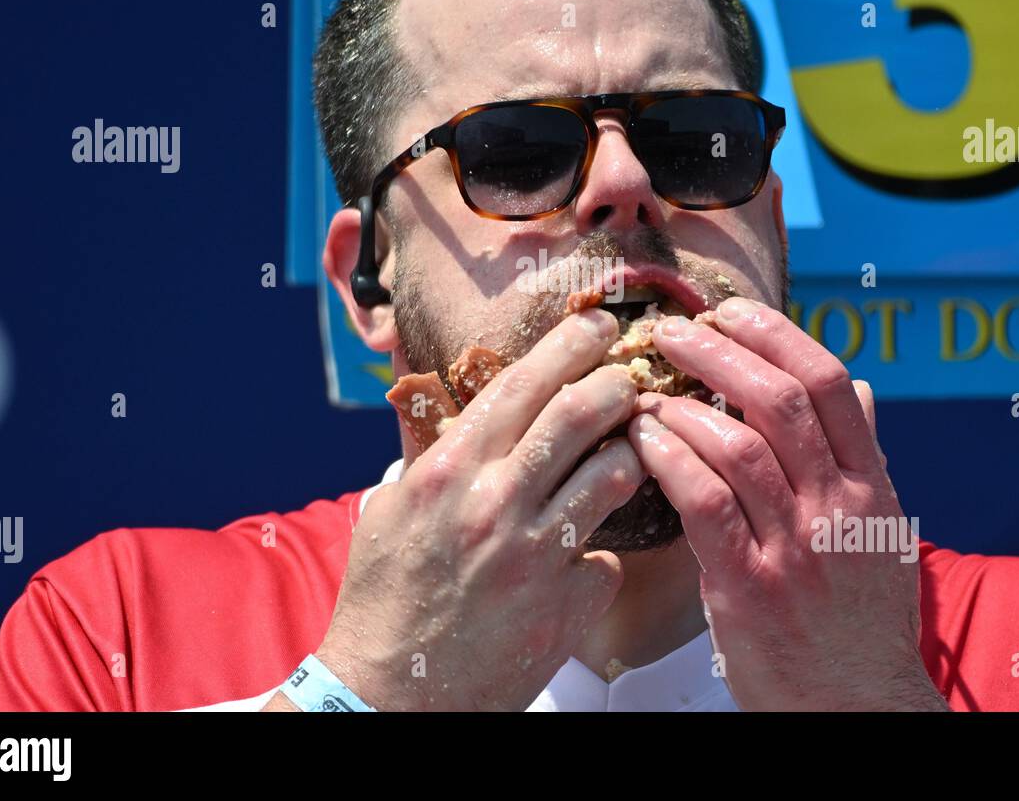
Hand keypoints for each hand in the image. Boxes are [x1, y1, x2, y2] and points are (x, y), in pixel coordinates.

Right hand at [310, 310, 642, 710]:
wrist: (389, 694)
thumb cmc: (384, 597)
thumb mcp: (390, 509)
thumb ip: (431, 452)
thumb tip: (453, 401)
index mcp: (449, 470)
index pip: (522, 383)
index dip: (570, 344)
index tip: (598, 324)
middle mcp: (494, 502)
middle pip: (580, 413)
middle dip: (619, 381)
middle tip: (634, 376)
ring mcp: (534, 554)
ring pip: (614, 475)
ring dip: (632, 454)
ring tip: (631, 451)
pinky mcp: (565, 605)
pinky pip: (607, 558)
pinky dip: (599, 553)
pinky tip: (581, 561)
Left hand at [629, 297, 946, 710]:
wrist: (857, 706)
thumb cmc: (860, 618)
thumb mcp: (882, 529)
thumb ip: (865, 455)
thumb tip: (862, 389)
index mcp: (871, 486)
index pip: (830, 383)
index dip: (777, 334)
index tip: (733, 312)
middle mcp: (838, 507)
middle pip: (781, 399)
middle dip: (720, 352)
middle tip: (673, 332)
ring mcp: (797, 548)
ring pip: (737, 445)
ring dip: (684, 404)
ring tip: (645, 391)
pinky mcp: (750, 587)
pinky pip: (705, 503)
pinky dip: (671, 459)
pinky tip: (645, 440)